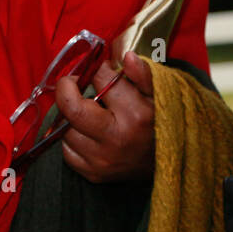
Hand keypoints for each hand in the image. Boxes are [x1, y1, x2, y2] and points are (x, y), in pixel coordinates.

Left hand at [55, 51, 155, 182]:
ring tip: (84, 109)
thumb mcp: (158, 95)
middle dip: (66, 89)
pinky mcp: (93, 174)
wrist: (167, 165)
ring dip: (70, 115)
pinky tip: (85, 131)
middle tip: (72, 83)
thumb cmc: (160, 123)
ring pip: (66, 130)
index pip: (101, 79)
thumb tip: (127, 56)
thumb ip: (144, 74)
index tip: (100, 70)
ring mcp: (102, 160)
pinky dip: (71, 138)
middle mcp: (116, 138)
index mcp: (135, 114)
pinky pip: (67, 151)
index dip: (97, 69)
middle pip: (72, 108)